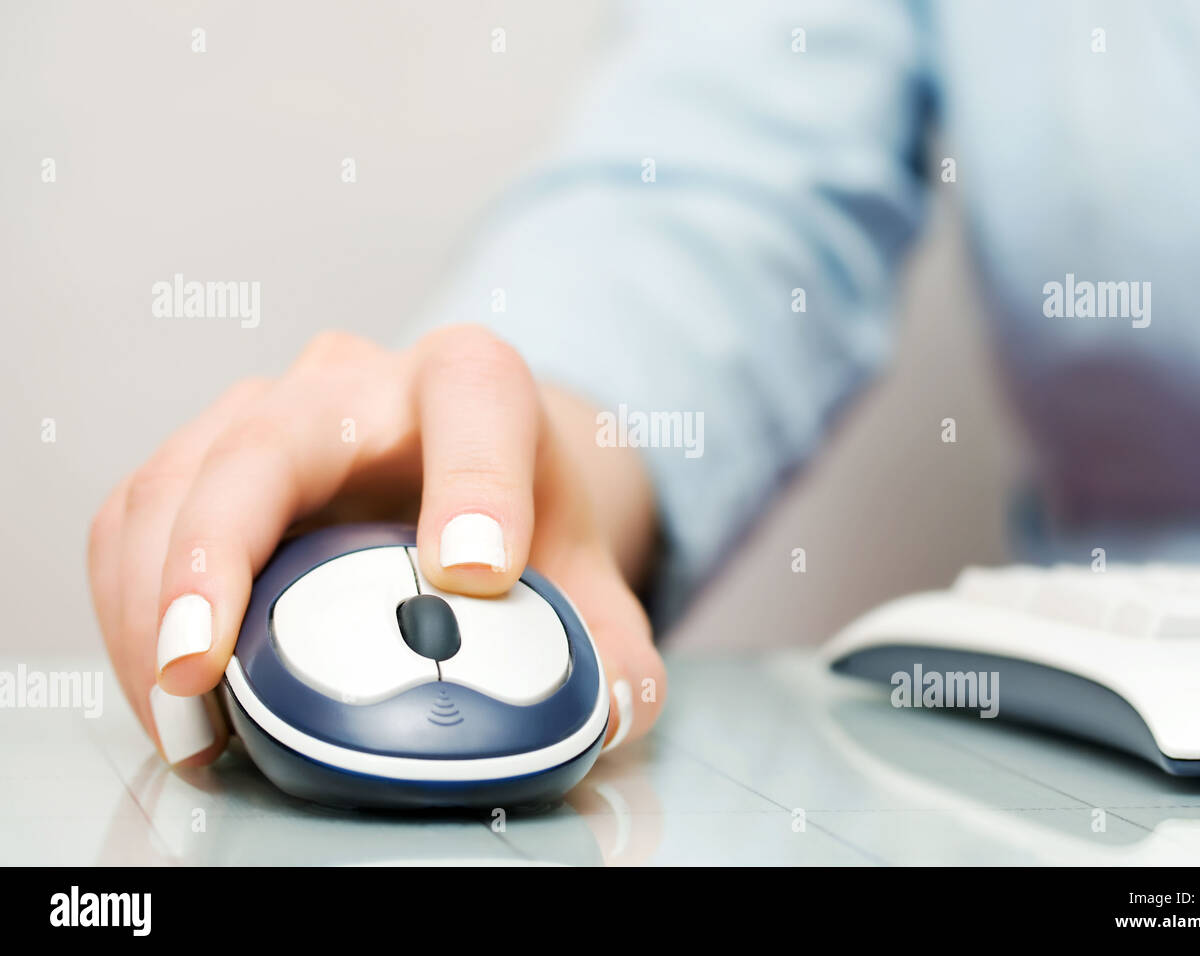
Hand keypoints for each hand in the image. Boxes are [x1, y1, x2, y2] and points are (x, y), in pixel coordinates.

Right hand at [87, 326, 664, 764]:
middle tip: (204, 668)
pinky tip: (165, 683)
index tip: (475, 575)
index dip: (473, 482)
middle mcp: (361, 382)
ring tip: (179, 713)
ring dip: (151, 599)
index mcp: (475, 388)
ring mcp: (271, 411)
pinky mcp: (210, 454)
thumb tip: (604, 715)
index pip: (476, 399)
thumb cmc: (523, 525)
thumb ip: (610, 651)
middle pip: (273, 437)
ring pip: (179, 477)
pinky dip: (128, 601)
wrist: (466, 478)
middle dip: (222, 550)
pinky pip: (138, 511)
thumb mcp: (586, 580)